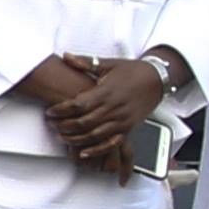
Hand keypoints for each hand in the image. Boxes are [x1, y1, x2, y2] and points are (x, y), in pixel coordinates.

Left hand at [40, 54, 165, 167]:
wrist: (158, 78)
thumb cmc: (133, 70)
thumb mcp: (108, 64)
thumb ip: (85, 62)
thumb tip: (66, 56)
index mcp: (106, 91)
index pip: (78, 105)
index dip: (61, 110)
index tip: (50, 112)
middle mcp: (113, 108)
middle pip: (83, 122)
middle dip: (64, 126)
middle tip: (52, 125)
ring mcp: (121, 120)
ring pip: (94, 135)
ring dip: (75, 139)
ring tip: (62, 137)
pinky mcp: (128, 128)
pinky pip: (111, 143)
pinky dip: (96, 150)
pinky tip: (84, 152)